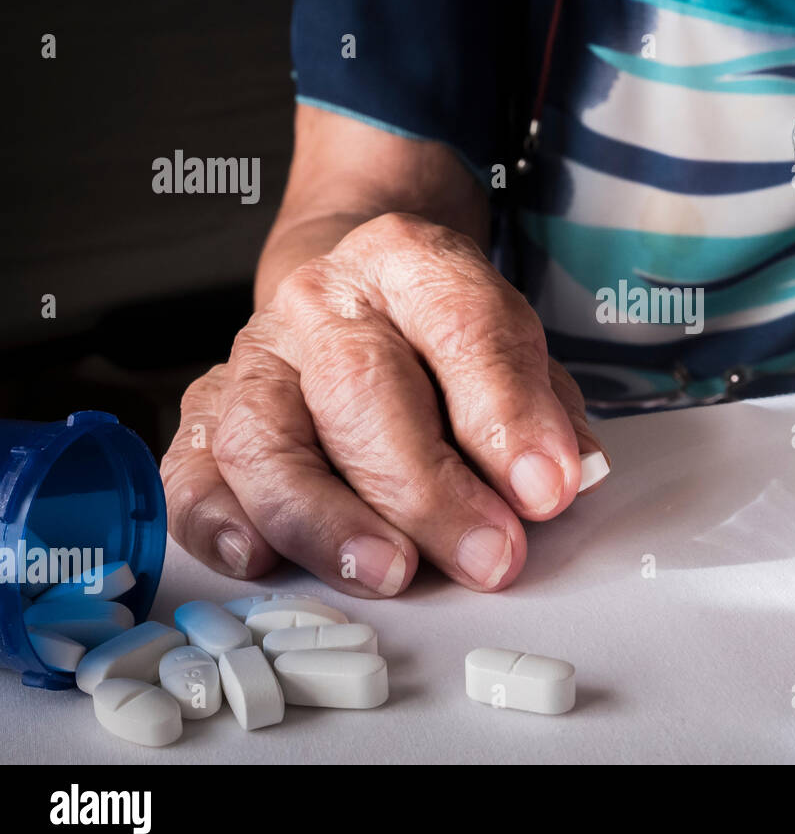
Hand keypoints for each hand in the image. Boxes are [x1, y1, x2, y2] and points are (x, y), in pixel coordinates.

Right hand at [160, 212, 606, 596]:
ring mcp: (254, 358)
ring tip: (394, 572)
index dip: (507, 415)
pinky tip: (261, 558)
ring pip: (268, 438)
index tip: (546, 489)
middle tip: (490, 554)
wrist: (357, 298)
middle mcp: (322, 301)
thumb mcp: (514, 351)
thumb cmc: (442, 337)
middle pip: (362, 387)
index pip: (460, 327)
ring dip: (331, 519)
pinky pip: (191, 472)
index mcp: (409, 261)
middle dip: (430, 488)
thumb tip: (565, 476)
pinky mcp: (207, 416)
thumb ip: (544, 409)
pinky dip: (218, 521)